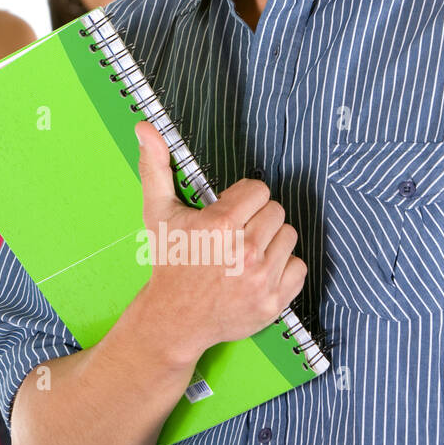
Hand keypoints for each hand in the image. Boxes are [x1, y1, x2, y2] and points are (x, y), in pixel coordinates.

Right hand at [134, 122, 306, 361]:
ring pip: (289, 236)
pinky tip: (257, 272)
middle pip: (277, 211)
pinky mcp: (274, 301)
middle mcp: (244, 250)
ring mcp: (261, 278)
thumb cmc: (169, 261)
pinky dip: (282, 269)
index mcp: (220, 224)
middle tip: (234, 234)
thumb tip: (145, 128)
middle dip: (256, 218)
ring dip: (271, 241)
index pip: (259, 190)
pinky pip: (298, 267)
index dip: (242, 199)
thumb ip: (156, 166)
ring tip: (245, 252)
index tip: (227, 214)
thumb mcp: (158, 212)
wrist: (174, 316)